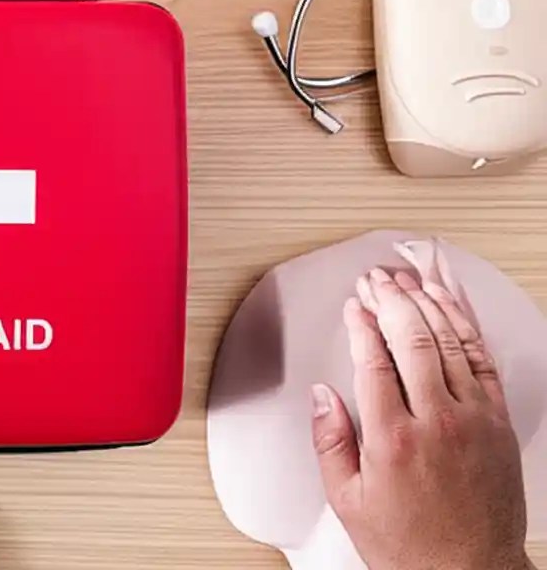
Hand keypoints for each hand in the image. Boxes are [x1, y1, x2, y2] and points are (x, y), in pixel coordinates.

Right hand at [310, 268, 533, 569]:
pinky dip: (467, 326)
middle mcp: (437, 422)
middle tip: (376, 280)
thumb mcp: (348, 499)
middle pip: (412, 339)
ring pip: (451, 341)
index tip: (353, 306)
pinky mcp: (499, 422)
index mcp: (393, 439)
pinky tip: (453, 306)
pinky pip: (483, 360)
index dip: (362, 325)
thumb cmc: (410, 544)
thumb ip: (330, 441)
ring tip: (411, 278)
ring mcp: (475, 419)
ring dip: (429, 302)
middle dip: (391, 300)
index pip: (374, 361)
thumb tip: (322, 396)